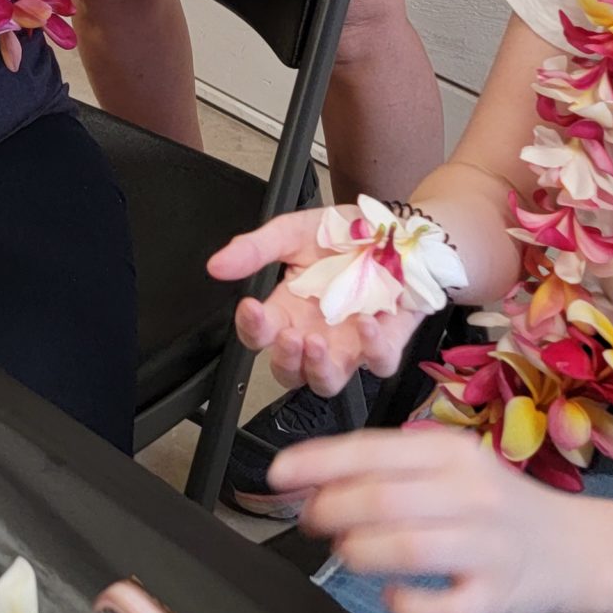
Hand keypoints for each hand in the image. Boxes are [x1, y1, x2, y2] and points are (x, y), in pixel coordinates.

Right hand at [207, 209, 416, 396]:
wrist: (394, 230)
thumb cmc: (343, 237)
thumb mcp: (294, 232)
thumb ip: (256, 249)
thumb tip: (217, 264)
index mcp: (288, 310)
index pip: (258, 334)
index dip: (250, 327)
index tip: (250, 306)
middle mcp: (315, 334)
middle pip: (289, 372)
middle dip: (285, 359)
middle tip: (288, 336)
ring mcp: (351, 344)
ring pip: (328, 382)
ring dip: (318, 370)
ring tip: (316, 343)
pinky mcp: (386, 342)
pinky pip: (380, 362)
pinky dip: (372, 349)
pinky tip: (365, 324)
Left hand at [272, 421, 583, 612]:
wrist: (575, 547)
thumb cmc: (495, 505)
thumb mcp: (450, 468)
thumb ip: (389, 470)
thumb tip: (311, 481)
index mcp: (452, 451)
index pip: (373, 450)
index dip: (319, 463)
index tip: (278, 475)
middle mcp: (473, 492)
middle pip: (385, 498)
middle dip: (332, 510)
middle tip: (310, 522)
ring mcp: (489, 546)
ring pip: (410, 548)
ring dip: (361, 552)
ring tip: (345, 554)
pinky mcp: (499, 597)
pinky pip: (446, 610)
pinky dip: (409, 606)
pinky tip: (393, 598)